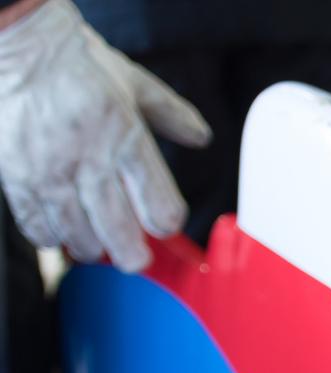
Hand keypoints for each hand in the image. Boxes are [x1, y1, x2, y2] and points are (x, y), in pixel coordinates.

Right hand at [0, 0, 209, 270]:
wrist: (19, 45)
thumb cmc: (79, 65)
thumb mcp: (135, 84)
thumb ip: (172, 114)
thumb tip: (202, 139)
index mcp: (126, 136)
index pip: (159, 204)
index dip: (166, 223)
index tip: (163, 224)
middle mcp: (89, 157)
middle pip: (119, 229)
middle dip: (131, 254)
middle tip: (135, 259)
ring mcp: (50, 168)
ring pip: (77, 234)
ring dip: (91, 248)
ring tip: (97, 246)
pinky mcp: (16, 173)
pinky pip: (36, 224)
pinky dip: (50, 238)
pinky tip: (59, 234)